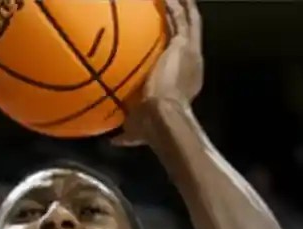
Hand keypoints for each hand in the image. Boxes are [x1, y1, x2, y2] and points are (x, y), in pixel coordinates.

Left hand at [113, 0, 203, 146]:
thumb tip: (112, 141)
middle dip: (182, 20)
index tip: (166, 43)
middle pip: (187, 35)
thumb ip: (126, 133)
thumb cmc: (150, 125)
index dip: (174, 49)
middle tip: (178, 6)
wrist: (162, 116)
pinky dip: (177, 6)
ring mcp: (189, 53)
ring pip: (189, 22)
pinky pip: (182, 18)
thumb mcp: (136, 130)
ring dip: (182, 7)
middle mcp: (190, 65)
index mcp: (183, 83)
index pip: (178, 60)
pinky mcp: (184, 45)